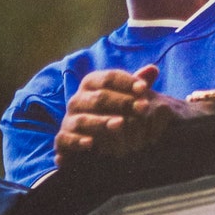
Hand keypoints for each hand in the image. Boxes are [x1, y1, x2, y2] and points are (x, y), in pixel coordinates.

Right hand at [54, 65, 214, 167]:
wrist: (87, 138)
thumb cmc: (109, 113)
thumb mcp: (124, 98)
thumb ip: (136, 85)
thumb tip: (153, 69)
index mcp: (90, 84)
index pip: (109, 77)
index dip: (127, 82)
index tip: (144, 88)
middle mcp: (76, 100)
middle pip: (98, 97)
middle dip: (121, 102)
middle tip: (141, 108)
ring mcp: (68, 120)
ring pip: (83, 119)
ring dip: (101, 122)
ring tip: (120, 124)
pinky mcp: (61, 140)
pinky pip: (66, 139)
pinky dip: (77, 142)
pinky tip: (91, 144)